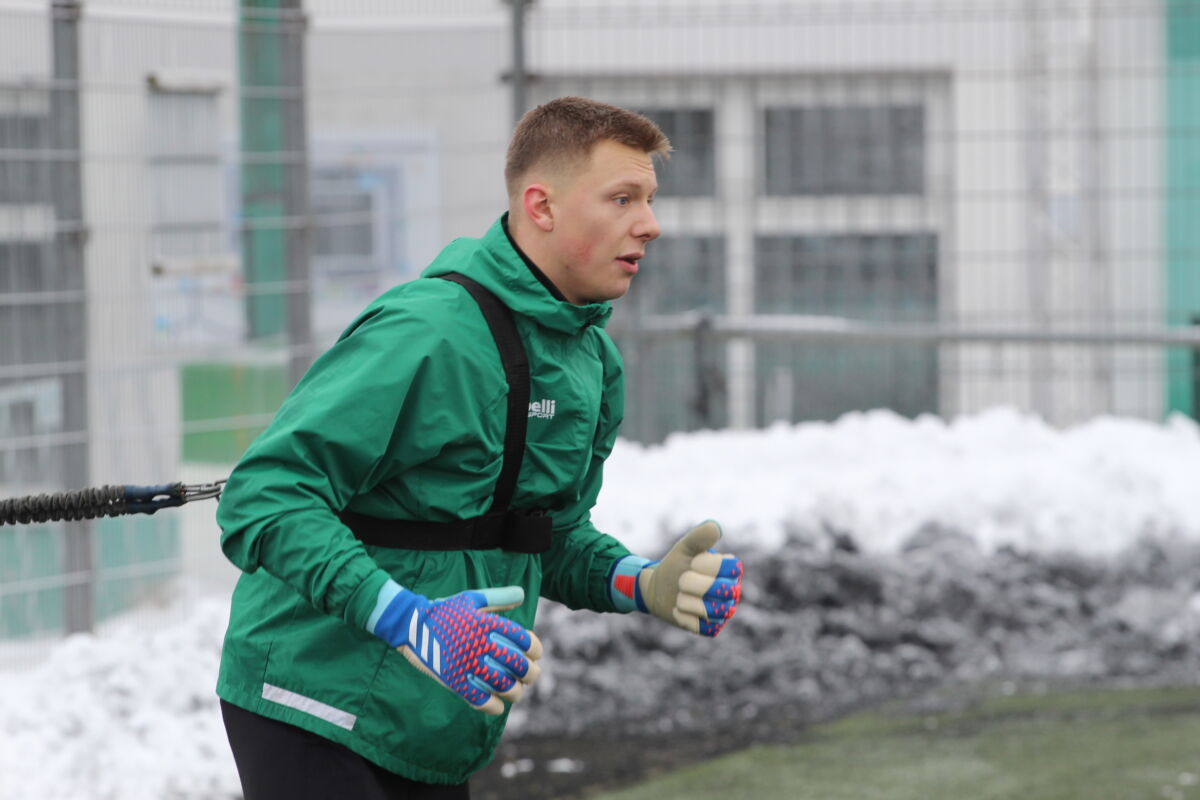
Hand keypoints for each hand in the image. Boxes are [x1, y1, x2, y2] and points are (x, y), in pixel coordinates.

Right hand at [368, 583, 542, 714]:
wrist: (411, 624)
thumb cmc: (444, 610)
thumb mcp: (471, 599)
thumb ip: (498, 598)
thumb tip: (522, 594)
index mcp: (487, 623)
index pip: (523, 639)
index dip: (535, 649)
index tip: (536, 654)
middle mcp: (480, 643)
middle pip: (517, 664)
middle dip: (531, 674)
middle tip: (531, 676)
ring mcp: (467, 663)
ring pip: (502, 685)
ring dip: (515, 692)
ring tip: (516, 692)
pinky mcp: (453, 679)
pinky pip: (479, 699)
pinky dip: (492, 706)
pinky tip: (498, 706)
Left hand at [611, 521, 742, 636]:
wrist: (659, 588)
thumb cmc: (677, 564)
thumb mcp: (685, 548)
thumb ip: (699, 537)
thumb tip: (716, 527)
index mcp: (731, 571)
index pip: (731, 567)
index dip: (708, 565)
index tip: (692, 562)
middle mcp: (732, 592)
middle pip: (720, 590)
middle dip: (692, 583)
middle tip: (681, 580)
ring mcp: (723, 612)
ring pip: (711, 610)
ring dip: (686, 601)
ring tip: (679, 595)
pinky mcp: (711, 629)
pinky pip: (700, 626)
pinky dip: (683, 617)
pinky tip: (678, 609)